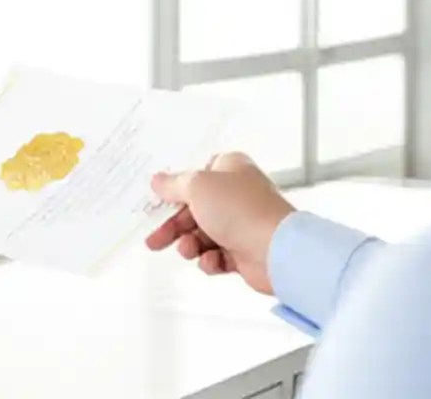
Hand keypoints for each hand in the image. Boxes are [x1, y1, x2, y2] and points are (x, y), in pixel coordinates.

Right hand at [145, 152, 294, 294]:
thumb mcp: (197, 187)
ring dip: (190, 245)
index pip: (195, 175)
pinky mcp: (244, 250)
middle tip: (154, 240)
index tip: (156, 200)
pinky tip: (212, 260)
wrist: (276, 251)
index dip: (175, 188)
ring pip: (202, 235)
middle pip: (194, 209)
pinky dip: (210, 260)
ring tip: (188, 250)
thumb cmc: (241, 210)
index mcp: (230, 169)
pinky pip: (217, 256)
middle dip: (174, 226)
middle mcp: (236, 194)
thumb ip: (174, 184)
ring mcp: (241, 223)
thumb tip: (158, 180)